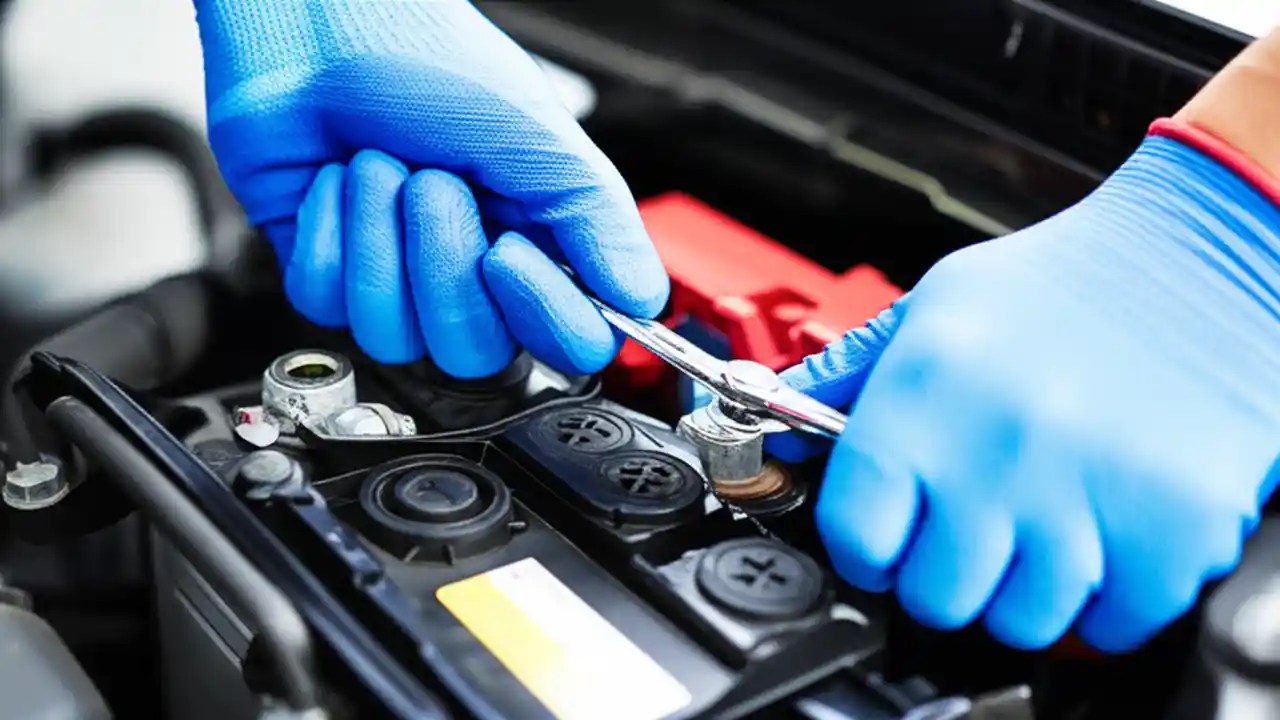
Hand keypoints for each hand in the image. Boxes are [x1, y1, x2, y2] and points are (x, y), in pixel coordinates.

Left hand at [194, 0, 667, 374]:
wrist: (318, 22)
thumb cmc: (428, 58)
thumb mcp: (537, 138)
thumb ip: (597, 223)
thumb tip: (641, 301)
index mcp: (541, 245)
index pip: (567, 345)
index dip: (537, 313)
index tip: (506, 250)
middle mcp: (473, 274)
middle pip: (473, 353)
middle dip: (442, 258)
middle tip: (434, 179)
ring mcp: (398, 281)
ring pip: (393, 335)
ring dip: (381, 237)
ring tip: (380, 164)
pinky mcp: (330, 274)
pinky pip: (326, 302)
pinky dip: (330, 231)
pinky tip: (336, 180)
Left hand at [769, 129, 1279, 651]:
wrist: (1205, 259)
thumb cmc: (1066, 283)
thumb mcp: (933, 306)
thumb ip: (845, 376)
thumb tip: (773, 428)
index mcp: (926, 396)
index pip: (855, 536)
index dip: (865, 543)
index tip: (886, 533)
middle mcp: (999, 452)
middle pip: (933, 597)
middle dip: (944, 572)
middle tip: (974, 526)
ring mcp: (1089, 497)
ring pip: (1021, 623)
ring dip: (1027, 588)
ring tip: (1046, 519)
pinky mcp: (1174, 531)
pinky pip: (1110, 624)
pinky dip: (1107, 595)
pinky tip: (1106, 530)